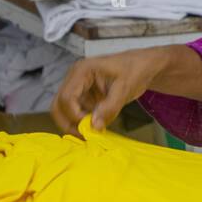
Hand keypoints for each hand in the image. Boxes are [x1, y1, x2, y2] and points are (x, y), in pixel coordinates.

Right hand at [51, 47, 171, 135]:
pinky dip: (83, 122)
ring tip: (91, 134)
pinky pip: (76, 112)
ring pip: (64, 111)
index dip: (75, 115)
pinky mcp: (84, 96)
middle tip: (85, 136)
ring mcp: (78, 88)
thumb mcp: (124, 88)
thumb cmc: (135, 70)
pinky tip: (96, 127)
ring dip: (74, 124)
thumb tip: (94, 126)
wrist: (143, 66)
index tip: (90, 127)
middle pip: (59, 105)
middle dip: (68, 123)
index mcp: (82, 71)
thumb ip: (109, 107)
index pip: (67, 97)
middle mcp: (74, 78)